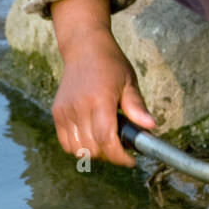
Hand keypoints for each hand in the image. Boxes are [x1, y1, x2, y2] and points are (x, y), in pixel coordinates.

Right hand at [52, 30, 155, 168]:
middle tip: (122, 150)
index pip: (105, 138)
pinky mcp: (57, 112)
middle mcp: (79, 106)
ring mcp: (65, 110)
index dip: (119, 156)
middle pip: (92, 148)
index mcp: (99, 99)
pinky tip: (92, 139)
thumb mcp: (129, 81)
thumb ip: (137, 106)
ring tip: (107, 143)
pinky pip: (66, 142)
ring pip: (77, 149)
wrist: (84, 47)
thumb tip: (150, 127)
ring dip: (94, 153)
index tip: (131, 160)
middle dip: (110, 156)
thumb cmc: (110, 63)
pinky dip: (79, 148)